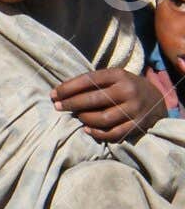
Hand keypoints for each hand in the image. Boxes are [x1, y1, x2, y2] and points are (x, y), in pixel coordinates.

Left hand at [52, 67, 167, 141]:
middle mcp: (128, 91)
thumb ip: (92, 83)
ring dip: (84, 118)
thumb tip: (61, 93)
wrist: (156, 100)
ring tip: (77, 116)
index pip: (89, 80)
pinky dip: (97, 133)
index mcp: (119, 75)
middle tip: (58, 107)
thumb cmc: (124, 87)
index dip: (68, 88)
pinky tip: (87, 129)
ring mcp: (134, 109)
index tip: (53, 94)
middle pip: (93, 99)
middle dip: (72, 104)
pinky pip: (113, 133)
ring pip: (102, 118)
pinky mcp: (137, 125)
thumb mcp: (113, 78)